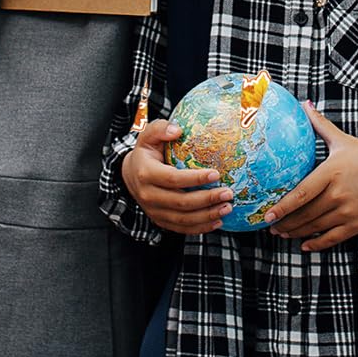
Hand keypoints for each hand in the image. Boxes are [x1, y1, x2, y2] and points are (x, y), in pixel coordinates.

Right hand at [120, 117, 234, 234]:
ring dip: (207, 216)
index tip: (216, 174)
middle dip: (207, 199)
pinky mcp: (160, 220)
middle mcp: (148, 195)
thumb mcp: (148, 135)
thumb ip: (160, 128)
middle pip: (181, 202)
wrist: (130, 174)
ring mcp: (154, 211)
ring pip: (182, 219)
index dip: (195, 179)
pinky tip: (217, 221)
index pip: (173, 179)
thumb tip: (177, 130)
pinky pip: (181, 228)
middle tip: (228, 193)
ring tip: (227, 207)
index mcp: (146, 174)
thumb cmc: (145, 152)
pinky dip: (200, 228)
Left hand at [263, 104, 357, 251]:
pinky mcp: (357, 224)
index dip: (283, 206)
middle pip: (305, 214)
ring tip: (282, 232)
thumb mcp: (342, 140)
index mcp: (332, 172)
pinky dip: (316, 243)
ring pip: (315, 227)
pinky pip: (332, 238)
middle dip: (285, 222)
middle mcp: (339, 193)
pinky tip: (304, 244)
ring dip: (296, 232)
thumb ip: (320, 124)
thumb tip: (303, 104)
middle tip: (269, 226)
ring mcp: (348, 211)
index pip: (302, 193)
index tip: (267, 214)